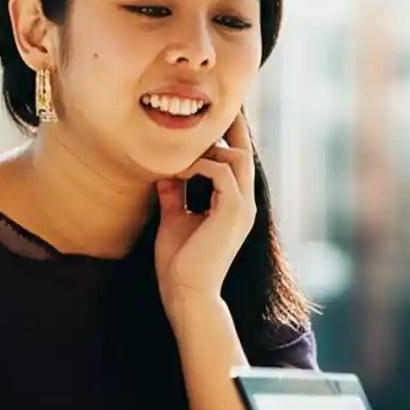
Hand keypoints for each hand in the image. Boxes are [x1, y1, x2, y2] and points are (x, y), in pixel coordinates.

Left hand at [154, 112, 255, 313]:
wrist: (186, 294)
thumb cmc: (179, 263)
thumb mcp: (174, 219)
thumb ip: (176, 193)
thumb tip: (165, 170)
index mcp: (234, 206)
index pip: (238, 163)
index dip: (230, 138)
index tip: (215, 118)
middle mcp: (244, 204)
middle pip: (244, 152)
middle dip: (227, 130)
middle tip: (202, 115)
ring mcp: (242, 207)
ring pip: (237, 157)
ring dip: (206, 152)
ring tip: (179, 159)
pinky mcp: (233, 211)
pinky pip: (220, 171)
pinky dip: (197, 166)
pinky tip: (176, 175)